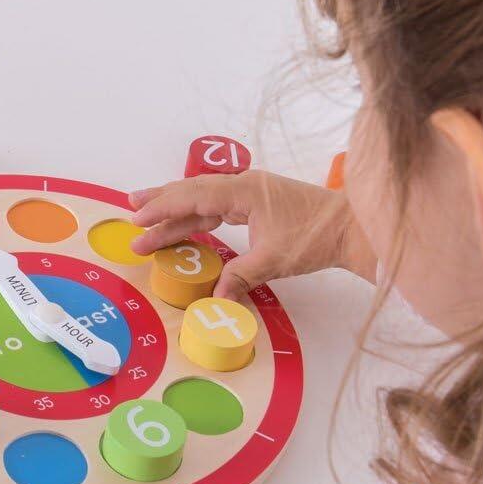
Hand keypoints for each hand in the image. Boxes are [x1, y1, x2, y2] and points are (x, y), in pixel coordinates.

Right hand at [129, 170, 375, 301]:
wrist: (352, 227)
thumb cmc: (316, 237)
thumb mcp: (275, 260)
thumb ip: (240, 276)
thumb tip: (215, 298)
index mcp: (243, 190)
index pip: (192, 196)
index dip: (162, 208)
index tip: (138, 220)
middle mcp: (242, 184)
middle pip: (191, 190)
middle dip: (160, 202)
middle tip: (130, 211)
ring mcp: (249, 191)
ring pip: (202, 197)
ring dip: (175, 208)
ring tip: (146, 215)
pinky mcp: (256, 201)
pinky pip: (216, 205)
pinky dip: (195, 215)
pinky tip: (183, 223)